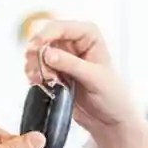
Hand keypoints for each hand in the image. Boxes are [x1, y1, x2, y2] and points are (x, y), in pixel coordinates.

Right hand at [24, 21, 147, 147]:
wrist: (110, 119)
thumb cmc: (113, 96)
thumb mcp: (95, 78)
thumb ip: (71, 64)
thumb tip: (48, 54)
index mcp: (88, 35)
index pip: (60, 27)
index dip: (44, 35)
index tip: (35, 48)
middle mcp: (74, 42)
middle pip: (44, 39)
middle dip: (37, 54)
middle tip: (37, 71)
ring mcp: (63, 57)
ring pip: (37, 53)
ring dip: (35, 66)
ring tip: (43, 81)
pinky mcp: (55, 71)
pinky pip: (37, 67)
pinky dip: (35, 75)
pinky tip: (41, 84)